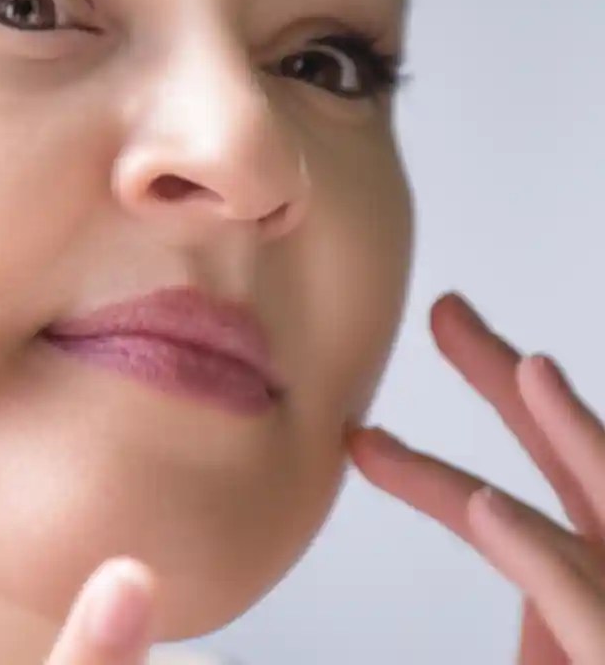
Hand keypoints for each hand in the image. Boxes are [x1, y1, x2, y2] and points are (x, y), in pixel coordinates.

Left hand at [349, 292, 604, 663]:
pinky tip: (491, 512)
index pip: (489, 505)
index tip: (359, 436)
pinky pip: (582, 602)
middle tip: (444, 311)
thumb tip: (479, 550)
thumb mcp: (550, 654)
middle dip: (507, 383)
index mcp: (574, 579)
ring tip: (528, 368)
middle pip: (566, 463)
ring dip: (574, 436)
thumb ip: (528, 614)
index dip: (424, 469)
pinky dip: (539, 560)